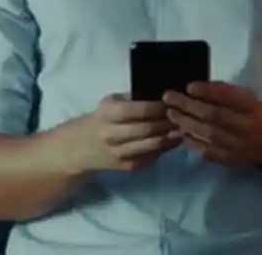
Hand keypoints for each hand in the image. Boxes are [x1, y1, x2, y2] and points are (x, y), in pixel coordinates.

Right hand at [55, 93, 181, 174]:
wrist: (79, 149)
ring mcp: (120, 153)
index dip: (160, 106)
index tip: (172, 101)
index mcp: (109, 114)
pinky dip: (164, 148)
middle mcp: (113, 135)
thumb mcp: (109, 103)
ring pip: (153, 145)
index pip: (141, 110)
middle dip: (168, 122)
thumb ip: (131, 99)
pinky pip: (151, 157)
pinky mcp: (127, 167)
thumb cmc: (99, 120)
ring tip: (182, 128)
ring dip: (171, 136)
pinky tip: (172, 140)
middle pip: (149, 129)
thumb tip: (160, 94)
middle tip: (182, 115)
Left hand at [162, 81, 261, 168]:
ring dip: (186, 123)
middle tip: (169, 97)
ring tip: (171, 114)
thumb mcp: (253, 100)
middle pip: (214, 116)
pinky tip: (181, 134)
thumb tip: (200, 88)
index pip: (229, 97)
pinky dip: (193, 143)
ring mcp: (239, 146)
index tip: (189, 86)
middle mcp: (247, 127)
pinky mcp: (233, 160)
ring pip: (209, 134)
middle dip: (189, 106)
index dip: (208, 91)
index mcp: (254, 108)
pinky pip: (209, 152)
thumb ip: (229, 95)